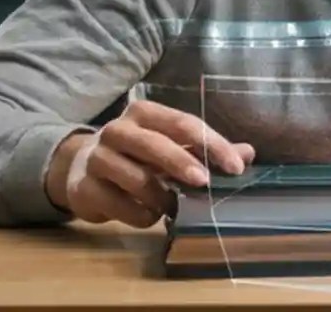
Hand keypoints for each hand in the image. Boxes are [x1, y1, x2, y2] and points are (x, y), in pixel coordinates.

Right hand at [45, 100, 254, 227]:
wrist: (81, 169)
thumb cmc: (138, 155)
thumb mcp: (172, 145)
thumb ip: (207, 149)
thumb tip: (248, 153)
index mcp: (144, 113)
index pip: (183, 123)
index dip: (212, 144)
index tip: (236, 166)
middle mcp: (117, 130)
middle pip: (153, 144)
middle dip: (182, 163)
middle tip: (205, 183)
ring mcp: (96, 158)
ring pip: (135, 178)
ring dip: (162, 196)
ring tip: (175, 206)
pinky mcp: (83, 188)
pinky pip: (118, 205)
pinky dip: (141, 215)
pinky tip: (151, 216)